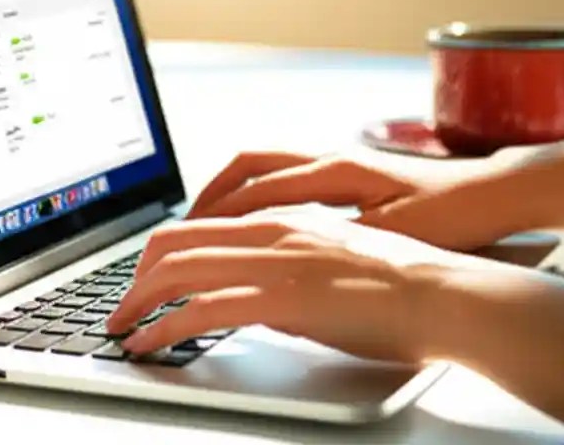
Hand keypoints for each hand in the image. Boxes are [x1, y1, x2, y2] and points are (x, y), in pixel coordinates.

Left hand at [106, 215, 510, 359]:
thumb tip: (252, 298)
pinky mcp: (281, 298)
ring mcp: (273, 262)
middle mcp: (269, 231)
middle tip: (119, 309)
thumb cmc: (399, 285)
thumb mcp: (329, 262)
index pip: (195, 226)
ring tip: (122, 329)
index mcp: (280, 220)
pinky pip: (202, 308)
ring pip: (178, 269)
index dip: (156, 254)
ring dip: (139, 302)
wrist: (444, 294)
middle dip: (135, 277)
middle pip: (174, 242)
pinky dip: (164, 326)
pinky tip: (150, 343)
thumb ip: (284, 269)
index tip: (141, 282)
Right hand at [186, 151, 535, 251]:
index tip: (192, 235)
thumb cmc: (453, 216)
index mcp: (337, 173)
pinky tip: (253, 218)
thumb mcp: (392, 237)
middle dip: (211, 194)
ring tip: (207, 220)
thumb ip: (335, 243)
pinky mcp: (349, 176)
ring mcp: (338, 164)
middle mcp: (331, 159)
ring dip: (231, 191)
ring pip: (265, 167)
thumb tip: (285, 257)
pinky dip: (256, 193)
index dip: (219, 214)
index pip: (258, 188)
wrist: (496, 195)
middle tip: (185, 226)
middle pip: (249, 165)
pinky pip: (284, 176)